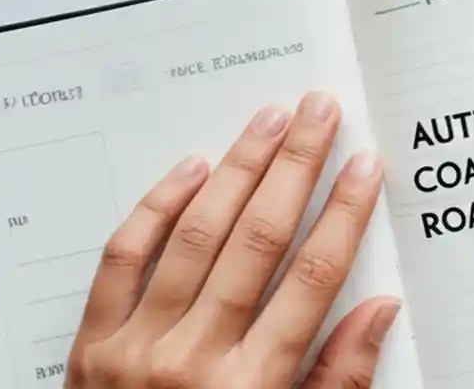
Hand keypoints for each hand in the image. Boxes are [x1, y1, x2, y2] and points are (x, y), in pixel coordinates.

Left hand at [66, 92, 398, 388]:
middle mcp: (195, 359)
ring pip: (197, 234)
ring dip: (238, 168)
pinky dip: (156, 207)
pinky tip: (191, 168)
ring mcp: (138, 347)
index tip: (366, 168)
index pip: (312, 279)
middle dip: (297, 166)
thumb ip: (339, 380)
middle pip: (259, 239)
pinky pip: (124, 257)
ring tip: (270, 119)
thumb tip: (381, 311)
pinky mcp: (92, 343)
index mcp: (252, 387)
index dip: (345, 214)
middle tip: (321, 112)